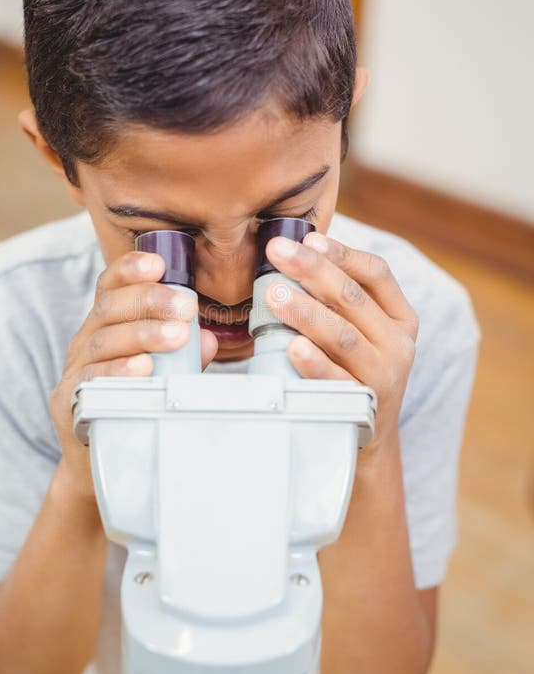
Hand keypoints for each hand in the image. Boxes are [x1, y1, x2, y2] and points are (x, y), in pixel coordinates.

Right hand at [50, 250, 217, 497]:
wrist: (100, 461)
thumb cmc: (135, 404)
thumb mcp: (163, 374)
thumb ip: (184, 356)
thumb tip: (208, 339)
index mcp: (105, 325)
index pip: (110, 286)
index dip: (130, 269)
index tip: (158, 263)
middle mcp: (85, 342)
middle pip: (109, 308)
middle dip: (149, 301)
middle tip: (186, 307)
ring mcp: (73, 372)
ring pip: (102, 342)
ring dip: (141, 335)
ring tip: (176, 337)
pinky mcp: (68, 403)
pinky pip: (90, 381)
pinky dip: (117, 372)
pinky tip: (142, 367)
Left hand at [264, 232, 418, 449]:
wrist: (366, 434)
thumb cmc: (354, 368)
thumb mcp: (362, 331)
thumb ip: (342, 297)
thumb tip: (298, 247)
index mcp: (401, 317)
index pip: (377, 273)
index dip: (342, 253)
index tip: (308, 238)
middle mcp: (399, 344)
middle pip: (353, 298)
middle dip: (312, 270)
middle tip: (276, 251)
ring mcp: (384, 376)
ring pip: (343, 335)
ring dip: (305, 311)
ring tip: (272, 294)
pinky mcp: (362, 405)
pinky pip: (336, 381)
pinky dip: (314, 363)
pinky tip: (292, 347)